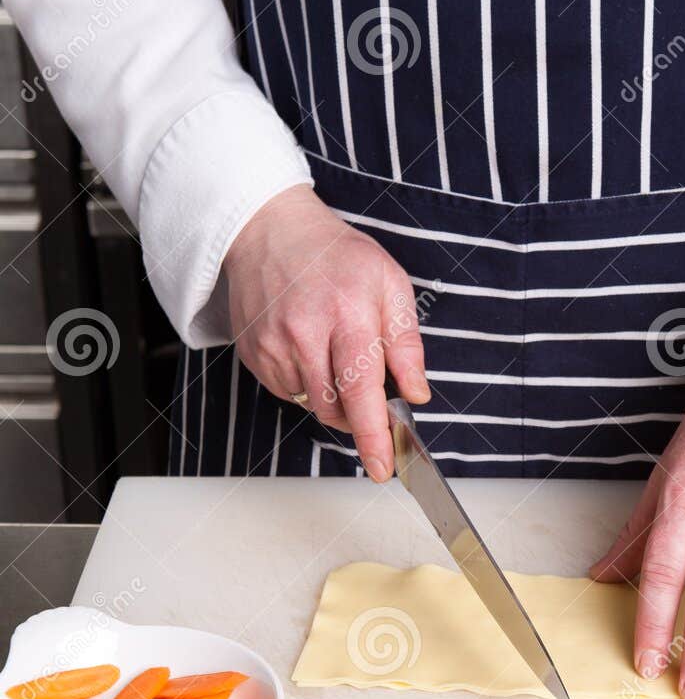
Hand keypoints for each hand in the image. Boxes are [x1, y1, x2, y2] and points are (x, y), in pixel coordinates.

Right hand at [223, 184, 429, 479]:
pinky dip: (308, 384)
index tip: (382, 467)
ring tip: (336, 351)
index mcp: (347, 314)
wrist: (270, 231)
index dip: (374, 436)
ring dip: (334, 397)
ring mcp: (273, 347)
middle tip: (370, 394)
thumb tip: (415, 393)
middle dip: (359, 418)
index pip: (361, 391)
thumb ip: (406, 343)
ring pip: (313, 405)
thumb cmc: (336, 256)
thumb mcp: (389, 283)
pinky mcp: (254, 356)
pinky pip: (290, 392)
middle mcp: (305, 334)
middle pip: (336, 409)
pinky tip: (310, 349)